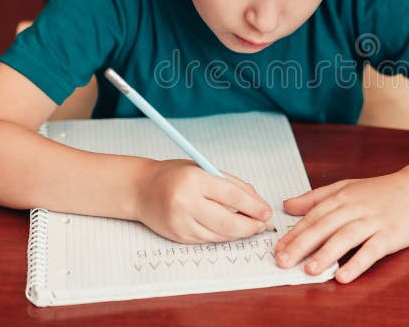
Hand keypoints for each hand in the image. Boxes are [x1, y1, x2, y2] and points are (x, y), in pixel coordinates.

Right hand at [135, 159, 271, 242]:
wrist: (141, 189)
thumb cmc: (176, 175)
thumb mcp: (204, 169)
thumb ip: (232, 184)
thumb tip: (258, 204)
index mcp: (194, 179)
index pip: (232, 196)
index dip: (253, 206)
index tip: (267, 212)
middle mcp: (186, 202)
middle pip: (228, 222)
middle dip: (250, 226)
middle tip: (262, 225)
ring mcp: (181, 222)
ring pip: (220, 234)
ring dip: (239, 233)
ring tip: (250, 227)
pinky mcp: (178, 236)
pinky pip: (208, 240)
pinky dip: (224, 236)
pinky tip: (232, 231)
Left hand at [274, 170, 408, 282]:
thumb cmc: (381, 191)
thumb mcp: (346, 187)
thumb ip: (316, 197)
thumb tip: (287, 205)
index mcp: (342, 197)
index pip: (313, 216)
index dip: (294, 233)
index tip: (278, 249)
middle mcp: (356, 207)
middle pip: (325, 226)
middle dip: (302, 245)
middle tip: (283, 261)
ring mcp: (374, 221)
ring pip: (346, 237)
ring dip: (326, 254)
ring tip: (309, 269)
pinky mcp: (391, 235)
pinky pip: (372, 250)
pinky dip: (357, 263)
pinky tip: (343, 276)